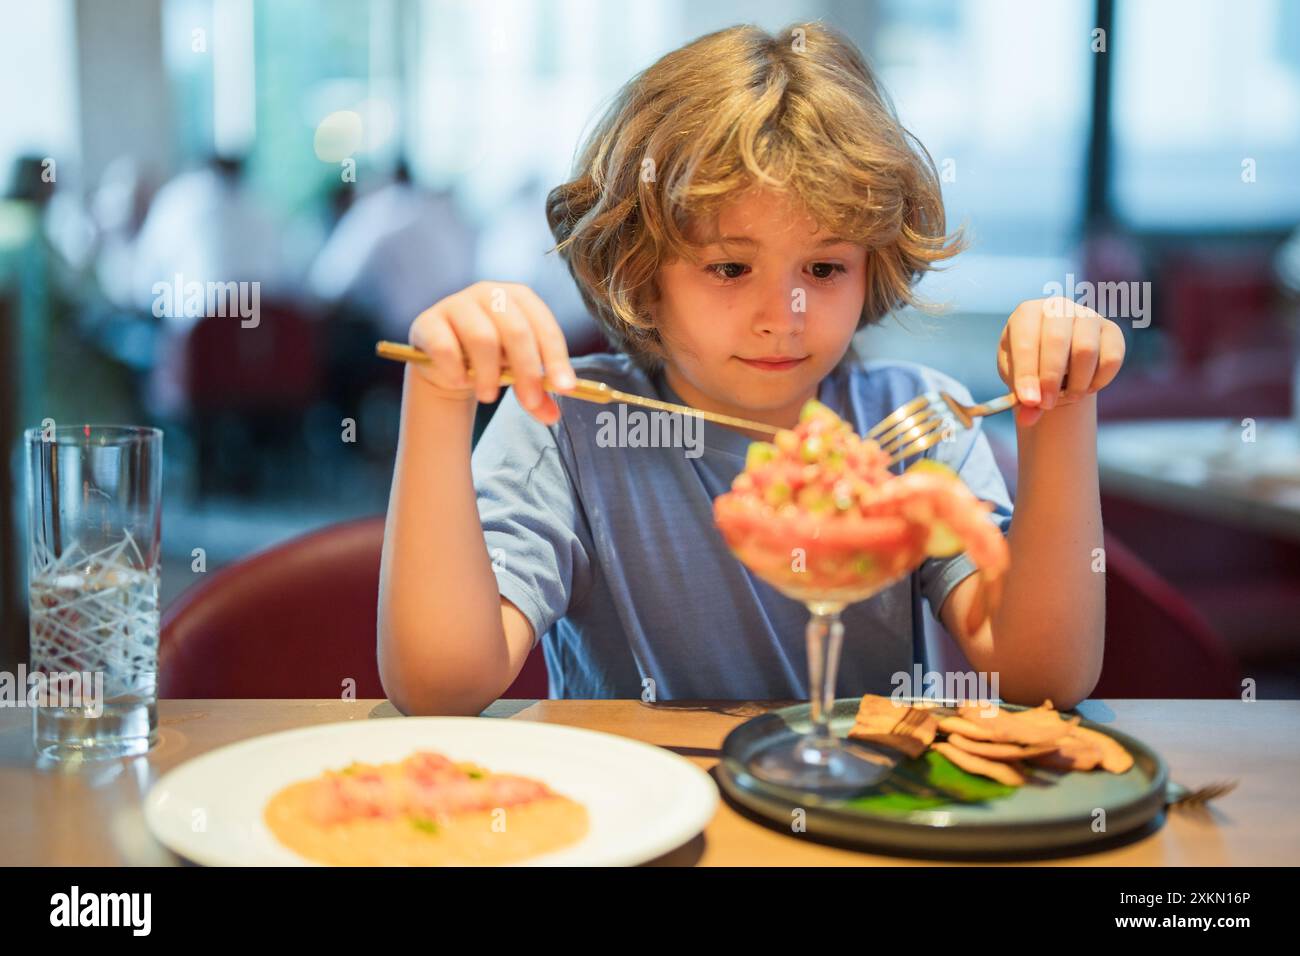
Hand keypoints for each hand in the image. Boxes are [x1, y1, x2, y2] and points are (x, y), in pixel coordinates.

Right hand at [407, 281, 576, 425]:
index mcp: (519, 298)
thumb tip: (552, 416)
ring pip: (482, 338)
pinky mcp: (429, 322)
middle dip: (527, 371)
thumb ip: (536, 393)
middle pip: (516, 330)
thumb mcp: (518, 372)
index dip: (556, 358)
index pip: (544, 326)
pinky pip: (446, 347)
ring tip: (489, 396)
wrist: (444, 360)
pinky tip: (460, 382)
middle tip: (529, 402)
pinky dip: (456, 371)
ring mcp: (457, 304)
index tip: (565, 388)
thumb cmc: (490, 358)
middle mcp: (489, 293)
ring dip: (490, 374)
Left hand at [997, 297, 1125, 427]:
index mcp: (1027, 313)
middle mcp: (1058, 307)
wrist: (1055, 358)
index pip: (1026, 341)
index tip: (1029, 401)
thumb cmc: (1030, 365)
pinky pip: (1112, 357)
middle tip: (1046, 404)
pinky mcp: (1111, 330)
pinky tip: (1087, 388)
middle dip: (1050, 378)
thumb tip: (1028, 417)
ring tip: (1067, 396)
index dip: (1027, 373)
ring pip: (1086, 349)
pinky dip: (1100, 380)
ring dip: (1076, 382)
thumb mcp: (1017, 379)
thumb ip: (1021, 397)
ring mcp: (1087, 315)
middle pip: (1057, 340)